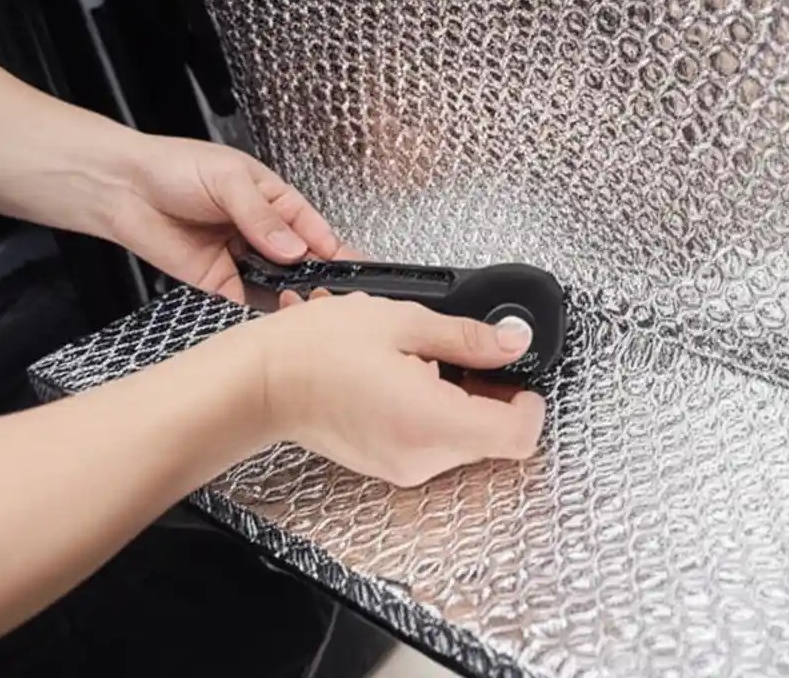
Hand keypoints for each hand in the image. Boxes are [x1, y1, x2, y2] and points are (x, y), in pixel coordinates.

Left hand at [107, 135, 359, 301]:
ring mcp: (243, 258)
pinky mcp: (221, 282)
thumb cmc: (173, 168)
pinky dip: (266, 307)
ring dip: (295, 292)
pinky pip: (251, 299)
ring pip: (281, 281)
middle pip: (302, 259)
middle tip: (336, 290)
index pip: (315, 227)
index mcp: (274, 199)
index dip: (335, 247)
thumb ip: (262, 216)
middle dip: (320, 274)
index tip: (353, 264)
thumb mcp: (228, 179)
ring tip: (310, 302)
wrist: (121, 188)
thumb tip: (294, 248)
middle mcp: (263, 231)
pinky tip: (278, 309)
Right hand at [239, 289, 545, 486]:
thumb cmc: (315, 350)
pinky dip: (435, 414)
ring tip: (424, 362)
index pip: (518, 436)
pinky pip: (433, 443)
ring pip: (464, 441)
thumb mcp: (404, 323)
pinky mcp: (386, 464)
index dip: (530, 404)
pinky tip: (407, 380)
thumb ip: (467, 338)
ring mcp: (402, 466)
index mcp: (433, 423)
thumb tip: (512, 342)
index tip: (520, 377)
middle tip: (468, 356)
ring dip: (462, 403)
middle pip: (492, 438)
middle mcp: (422, 457)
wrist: (258, 382)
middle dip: (493, 397)